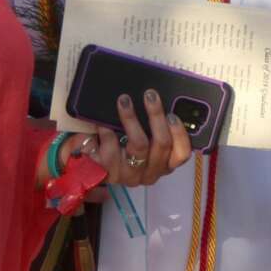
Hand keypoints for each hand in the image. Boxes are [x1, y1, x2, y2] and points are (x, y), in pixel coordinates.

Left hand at [72, 90, 192, 189]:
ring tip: (124, 100)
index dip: (180, 134)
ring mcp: (130, 175)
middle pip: (162, 144)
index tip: (172, 114)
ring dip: (132, 119)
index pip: (181, 154)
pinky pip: (113, 149)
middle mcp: (150, 173)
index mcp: (163, 164)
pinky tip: (102, 121)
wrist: (89, 157)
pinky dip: (108, 131)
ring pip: (140, 145)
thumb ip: (153, 125)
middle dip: (157, 116)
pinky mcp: (110, 174)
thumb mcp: (140, 135)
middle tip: (150, 95)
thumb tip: (158, 98)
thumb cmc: (120, 141)